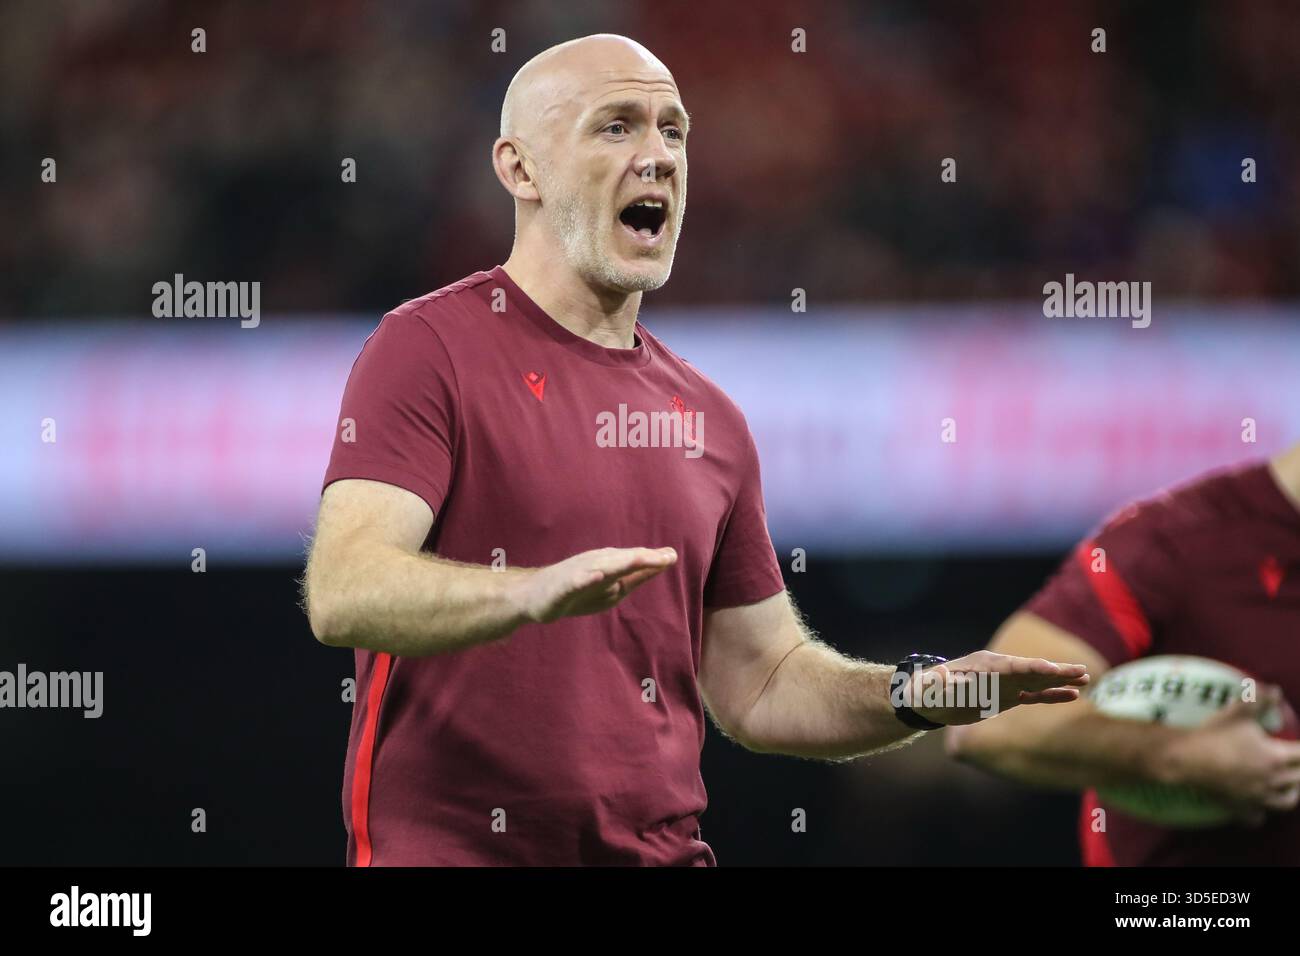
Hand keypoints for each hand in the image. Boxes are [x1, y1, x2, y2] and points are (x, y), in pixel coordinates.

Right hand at [512, 546, 677, 623]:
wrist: (534, 596)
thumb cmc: (576, 590)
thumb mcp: (610, 586)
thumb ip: (635, 576)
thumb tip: (662, 563)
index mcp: (607, 564)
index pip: (633, 560)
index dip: (653, 559)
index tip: (673, 556)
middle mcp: (594, 563)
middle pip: (622, 560)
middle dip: (644, 558)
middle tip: (666, 556)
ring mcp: (577, 573)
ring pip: (602, 567)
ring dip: (621, 563)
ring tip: (640, 559)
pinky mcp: (562, 587)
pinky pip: (575, 581)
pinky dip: (586, 578)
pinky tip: (596, 576)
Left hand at [906, 650, 1090, 725]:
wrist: (927, 698)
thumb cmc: (926, 691)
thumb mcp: (930, 687)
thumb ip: (938, 682)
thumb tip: (944, 677)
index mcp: (984, 666)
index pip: (1012, 666)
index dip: (1032, 668)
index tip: (1051, 668)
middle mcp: (999, 671)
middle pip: (1031, 670)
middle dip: (1055, 671)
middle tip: (1082, 671)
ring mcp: (1006, 684)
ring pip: (1038, 681)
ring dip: (1061, 681)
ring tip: (1087, 679)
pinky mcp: (1008, 697)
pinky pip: (1035, 695)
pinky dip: (1053, 695)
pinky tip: (1073, 696)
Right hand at [1157, 686, 1299, 823]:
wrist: (1185, 758)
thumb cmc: (1213, 734)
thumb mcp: (1237, 712)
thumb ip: (1259, 700)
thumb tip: (1275, 690)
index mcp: (1275, 757)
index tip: (1298, 746)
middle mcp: (1272, 780)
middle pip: (1298, 778)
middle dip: (1299, 769)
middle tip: (1293, 760)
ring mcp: (1257, 797)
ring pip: (1286, 801)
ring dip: (1291, 792)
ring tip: (1286, 785)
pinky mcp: (1241, 807)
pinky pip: (1258, 817)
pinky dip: (1261, 812)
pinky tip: (1257, 804)